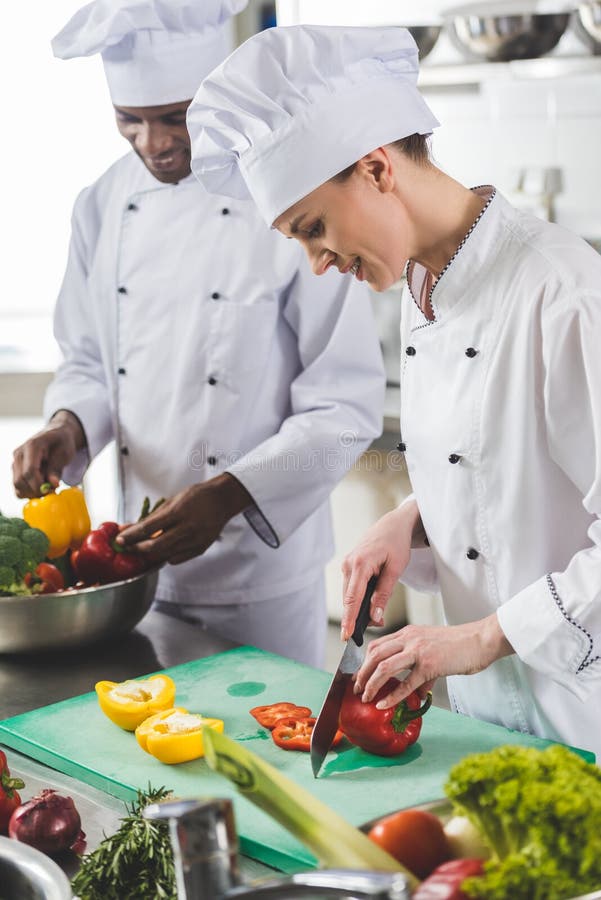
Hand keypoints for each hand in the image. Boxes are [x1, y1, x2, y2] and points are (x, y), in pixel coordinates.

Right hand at [12, 411, 85, 497]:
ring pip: (17, 485)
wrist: (57, 435)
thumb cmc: (62, 442)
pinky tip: (40, 489)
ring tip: (47, 488)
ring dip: (32, 492)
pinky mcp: (16, 469)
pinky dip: (28, 492)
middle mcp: (20, 453)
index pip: (30, 471)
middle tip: (50, 491)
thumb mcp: (65, 452)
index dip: (39, 485)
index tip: (51, 490)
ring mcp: (16, 461)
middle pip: (20, 480)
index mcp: (32, 446)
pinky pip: (17, 487)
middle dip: (35, 490)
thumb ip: (57, 468)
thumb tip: (52, 483)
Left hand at [115, 474, 252, 564]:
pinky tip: (161, 550)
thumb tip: (130, 527)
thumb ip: (152, 517)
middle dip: (137, 548)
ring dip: (149, 554)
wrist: (222, 500)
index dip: (131, 536)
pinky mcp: (200, 549)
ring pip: (165, 555)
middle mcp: (188, 528)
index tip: (120, 540)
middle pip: (155, 546)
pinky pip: (177, 559)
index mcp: (179, 512)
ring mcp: (195, 540)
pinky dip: (165, 556)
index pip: (149, 528)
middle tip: (128, 547)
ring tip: (141, 548)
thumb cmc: (196, 497)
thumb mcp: (173, 501)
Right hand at [340, 500, 421, 640]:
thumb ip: (383, 594)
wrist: (392, 525)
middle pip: (349, 599)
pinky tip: (370, 604)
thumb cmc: (396, 543)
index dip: (349, 620)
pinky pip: (352, 587)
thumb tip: (375, 616)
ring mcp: (347, 565)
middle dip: (358, 617)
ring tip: (376, 617)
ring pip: (350, 595)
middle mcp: (349, 564)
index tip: (347, 636)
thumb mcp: (395, 569)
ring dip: (359, 608)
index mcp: (360, 564)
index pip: (352, 599)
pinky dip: (359, 598)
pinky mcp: (349, 566)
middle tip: (374, 628)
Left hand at [353, 613, 514, 706]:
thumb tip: (417, 690)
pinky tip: (383, 704)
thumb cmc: (460, 644)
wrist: (480, 640)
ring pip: (384, 667)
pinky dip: (392, 696)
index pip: (377, 644)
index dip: (364, 661)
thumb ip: (421, 667)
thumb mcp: (433, 648)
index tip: (359, 675)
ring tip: (366, 697)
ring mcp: (418, 651)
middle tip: (357, 688)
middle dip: (362, 673)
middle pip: (375, 655)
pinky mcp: (429, 665)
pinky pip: (406, 683)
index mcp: (408, 633)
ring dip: (371, 683)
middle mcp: (409, 639)